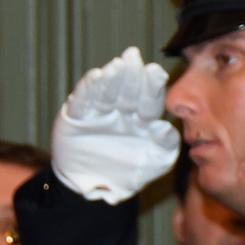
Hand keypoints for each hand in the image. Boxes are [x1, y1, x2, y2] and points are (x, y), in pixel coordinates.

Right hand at [50, 46, 178, 203]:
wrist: (94, 188)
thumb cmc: (129, 174)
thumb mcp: (153, 163)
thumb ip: (165, 147)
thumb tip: (168, 128)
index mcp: (144, 120)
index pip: (149, 100)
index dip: (152, 85)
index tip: (156, 71)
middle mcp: (122, 112)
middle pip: (128, 91)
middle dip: (131, 74)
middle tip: (134, 56)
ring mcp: (99, 113)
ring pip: (106, 92)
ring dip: (111, 78)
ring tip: (117, 65)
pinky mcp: (76, 118)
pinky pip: (82, 102)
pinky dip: (88, 89)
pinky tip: (95, 76)